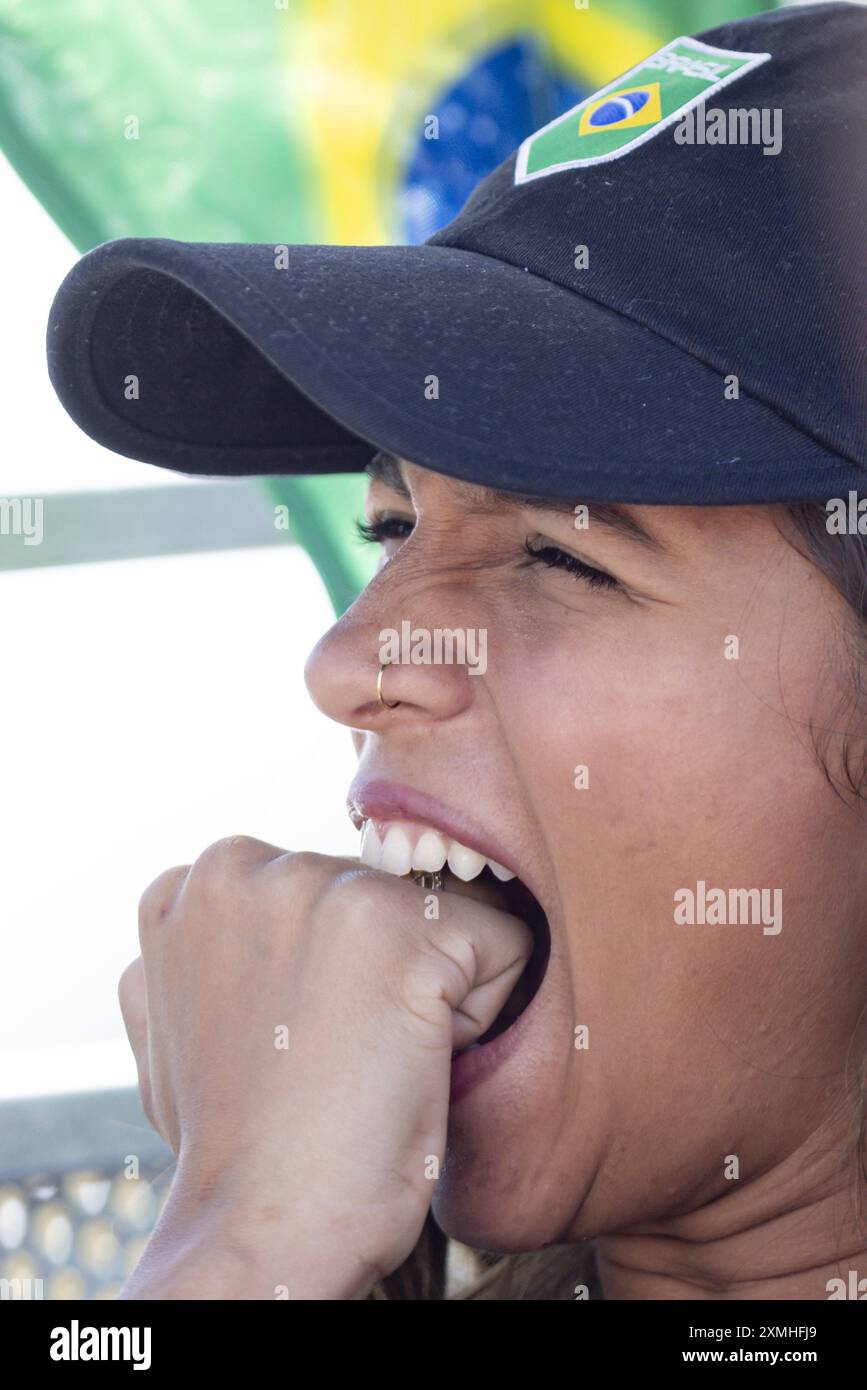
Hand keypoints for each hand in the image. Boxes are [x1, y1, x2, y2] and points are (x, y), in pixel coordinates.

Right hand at [118, 836, 531, 1297]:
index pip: (326, 891)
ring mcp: (320, 886)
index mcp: (195, 882)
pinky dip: (485, 1013)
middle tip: (333, 1058)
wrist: (261, 1228)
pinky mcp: (398, 926)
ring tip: (367, 1061)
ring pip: (445, 914)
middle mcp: (246, 863)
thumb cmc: (237, 1146)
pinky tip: (415, 1063)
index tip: (294, 1041)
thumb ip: (223, 947)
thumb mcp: (191, 1017)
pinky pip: (505, 943)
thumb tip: (263, 929)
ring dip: (431, 988)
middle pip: (386, 893)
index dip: (330, 972)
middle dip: (381, 969)